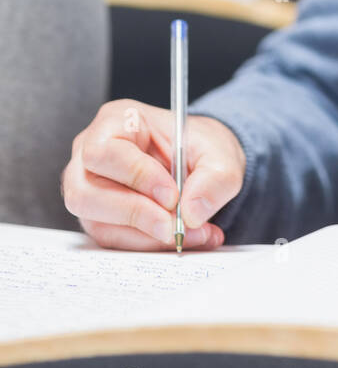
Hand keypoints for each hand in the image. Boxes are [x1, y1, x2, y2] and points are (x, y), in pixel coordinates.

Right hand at [62, 100, 245, 249]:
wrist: (203, 166)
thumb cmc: (202, 149)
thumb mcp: (221, 156)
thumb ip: (214, 180)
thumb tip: (191, 213)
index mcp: (118, 121)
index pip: (103, 152)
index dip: (136, 176)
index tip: (172, 196)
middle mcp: (92, 154)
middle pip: (85, 193)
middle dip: (135, 214)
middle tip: (175, 226)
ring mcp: (91, 188)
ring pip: (97, 223)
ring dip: (146, 236)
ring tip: (190, 233)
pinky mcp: (100, 218)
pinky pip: (113, 240)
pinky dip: (149, 245)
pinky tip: (183, 237)